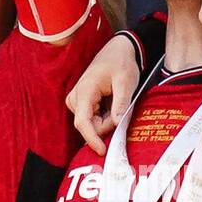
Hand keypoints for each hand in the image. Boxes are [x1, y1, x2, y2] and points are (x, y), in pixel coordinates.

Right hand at [64, 33, 139, 155]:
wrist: (117, 50)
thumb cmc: (121, 63)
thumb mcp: (126, 82)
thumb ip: (121, 104)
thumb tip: (117, 125)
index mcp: (84, 91)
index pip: (83, 122)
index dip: (92, 139)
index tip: (103, 151)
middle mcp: (75, 98)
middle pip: (90, 126)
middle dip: (108, 125)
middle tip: (123, 109)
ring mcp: (76, 101)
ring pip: (92, 124)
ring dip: (107, 120)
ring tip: (117, 101)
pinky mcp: (80, 103)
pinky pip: (93, 119)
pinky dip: (105, 117)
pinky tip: (112, 103)